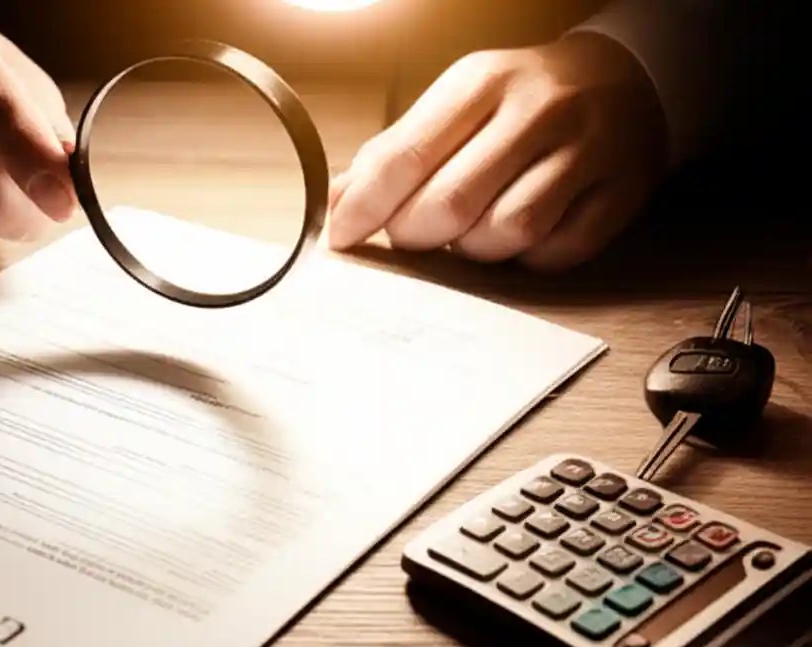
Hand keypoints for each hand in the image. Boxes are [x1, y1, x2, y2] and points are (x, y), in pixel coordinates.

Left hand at [324, 32, 667, 270]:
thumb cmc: (518, 101)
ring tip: (468, 232)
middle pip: (451, 203)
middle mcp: (537, 111)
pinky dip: (528, 258)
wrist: (622, 79)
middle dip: (416, 234)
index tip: (341, 236)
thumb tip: (334, 203)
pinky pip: (558, 252)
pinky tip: (519, 237)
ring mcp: (587, 151)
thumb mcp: (454, 104)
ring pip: (508, 231)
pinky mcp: (622, 192)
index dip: (365, 207)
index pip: (405, 155)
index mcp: (482, 82)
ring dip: (473, 249)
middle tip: (412, 234)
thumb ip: (394, 152)